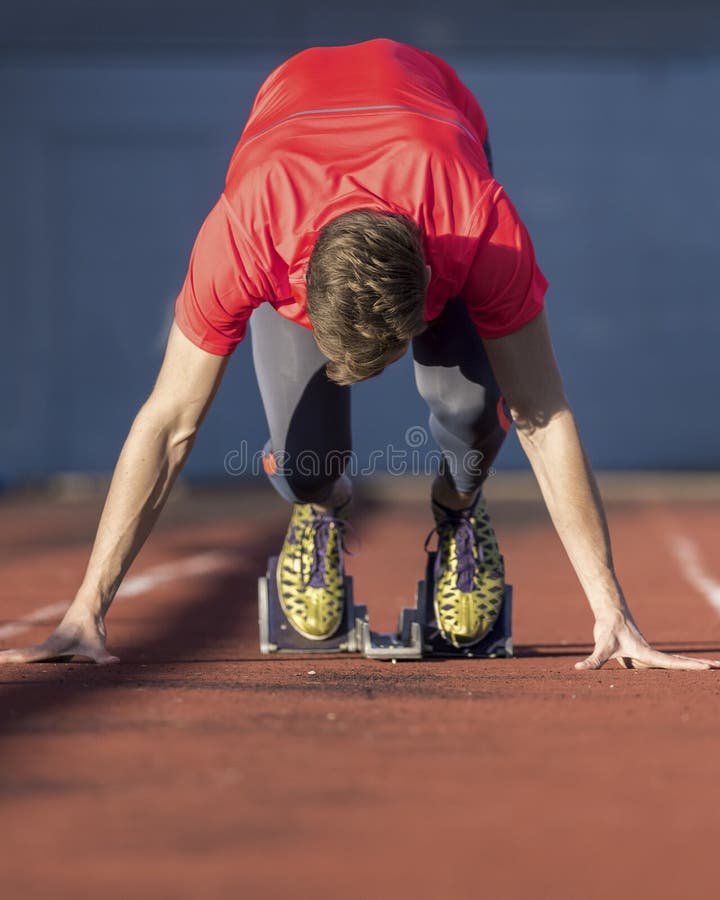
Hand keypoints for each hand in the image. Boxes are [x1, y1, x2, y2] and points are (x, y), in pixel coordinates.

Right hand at [0, 614, 118, 664]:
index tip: (0, 659)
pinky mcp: (52, 649)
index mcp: (53, 647)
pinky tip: (15, 663)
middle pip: (23, 655)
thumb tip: (114, 662)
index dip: (16, 659)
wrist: (89, 610)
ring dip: (11, 658)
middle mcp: (47, 647)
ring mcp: (48, 648)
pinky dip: (21, 658)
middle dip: (8, 659)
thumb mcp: (98, 646)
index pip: (30, 655)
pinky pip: (33, 656)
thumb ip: (104, 657)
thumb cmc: (91, 628)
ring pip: (26, 654)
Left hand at [576, 609, 719, 670]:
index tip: (707, 667)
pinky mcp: (645, 655)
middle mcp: (651, 653)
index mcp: (646, 653)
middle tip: (719, 668)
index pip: (671, 662)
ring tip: (713, 667)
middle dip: (699, 665)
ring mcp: (650, 654)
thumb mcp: (600, 646)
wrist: (610, 613)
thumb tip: (579, 669)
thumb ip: (592, 660)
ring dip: (692, 665)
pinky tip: (688, 668)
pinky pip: (665, 662)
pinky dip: (680, 665)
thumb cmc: (607, 629)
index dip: (689, 666)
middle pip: (679, 661)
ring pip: (675, 661)